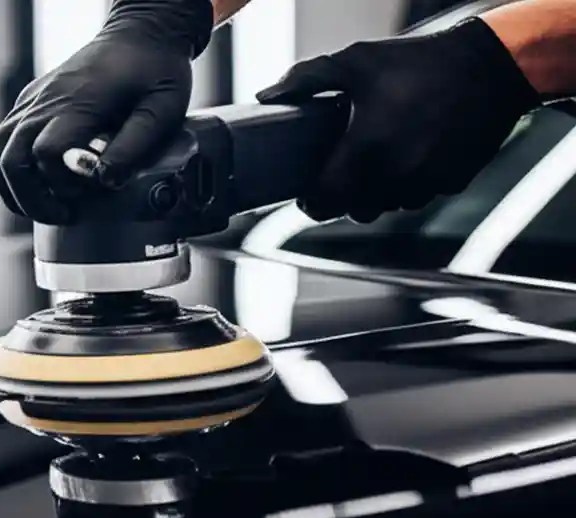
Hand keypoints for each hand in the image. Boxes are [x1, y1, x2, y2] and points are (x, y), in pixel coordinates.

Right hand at [0, 0, 212, 224]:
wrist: (139, 34)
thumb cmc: (154, 72)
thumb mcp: (162, 110)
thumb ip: (135, 149)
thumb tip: (105, 182)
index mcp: (79, 102)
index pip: (46, 153)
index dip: (62, 184)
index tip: (90, 193)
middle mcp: (46, 101)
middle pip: (11, 160)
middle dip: (31, 199)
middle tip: (62, 215)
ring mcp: (32, 100)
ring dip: (14, 190)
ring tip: (44, 207)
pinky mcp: (29, 102)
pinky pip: (3, 142)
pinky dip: (12, 171)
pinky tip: (37, 185)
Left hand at [257, 17, 541, 222]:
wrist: (493, 67)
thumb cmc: (422, 63)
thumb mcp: (357, 62)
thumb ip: (307, 79)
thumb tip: (268, 96)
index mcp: (366, 150)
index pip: (325, 202)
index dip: (311, 202)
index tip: (308, 193)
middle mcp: (397, 174)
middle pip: (355, 212)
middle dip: (343, 199)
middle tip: (339, 176)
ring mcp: (428, 182)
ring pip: (388, 208)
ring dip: (376, 194)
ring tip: (375, 162)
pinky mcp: (453, 182)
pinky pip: (420, 197)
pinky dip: (409, 185)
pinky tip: (409, 157)